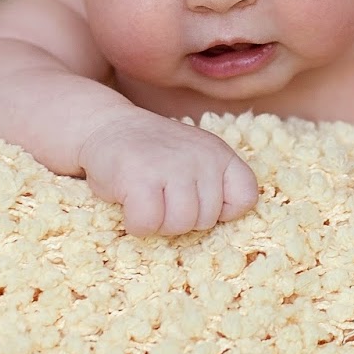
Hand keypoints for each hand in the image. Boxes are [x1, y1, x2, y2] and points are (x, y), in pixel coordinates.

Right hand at [78, 113, 258, 236]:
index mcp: (220, 153)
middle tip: (161, 194)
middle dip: (180, 217)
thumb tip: (223, 228)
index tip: (195, 197)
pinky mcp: (141, 178)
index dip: (220, 209)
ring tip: (147, 198)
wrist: (107, 125)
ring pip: (179, 226)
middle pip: (206, 220)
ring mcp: (172, 166)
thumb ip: (213, 185)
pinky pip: (148, 224)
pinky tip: (130, 203)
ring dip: (158, 222)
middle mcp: (202, 157)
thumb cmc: (153, 153)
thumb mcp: (195, 159)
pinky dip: (136, 223)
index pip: (245, 198)